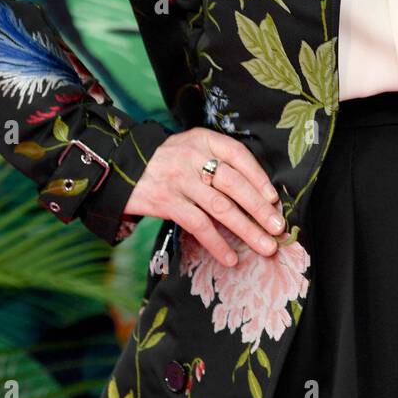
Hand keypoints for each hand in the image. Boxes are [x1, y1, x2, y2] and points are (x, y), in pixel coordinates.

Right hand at [123, 127, 284, 267]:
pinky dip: (217, 244)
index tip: (273, 199)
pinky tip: (230, 258)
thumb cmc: (163, 161)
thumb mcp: (189, 149)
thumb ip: (214, 161)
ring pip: (221, 207)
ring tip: (265, 246)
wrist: (119, 166)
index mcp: (203, 140)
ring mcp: (180, 179)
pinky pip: (199, 225)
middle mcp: (193, 156)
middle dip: (260, 208)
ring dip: (247, 229)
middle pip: (234, 183)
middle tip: (278, 227)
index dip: (259, 177)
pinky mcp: (167, 202)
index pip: (238, 155)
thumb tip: (253, 193)